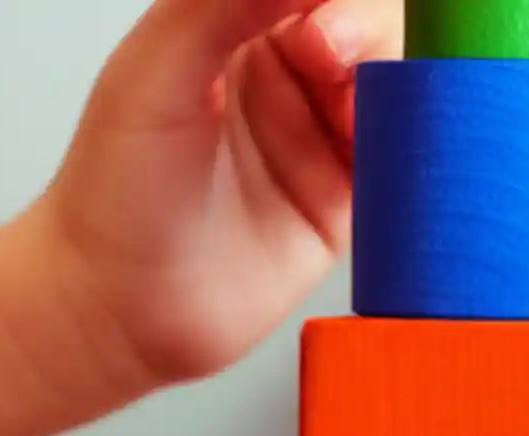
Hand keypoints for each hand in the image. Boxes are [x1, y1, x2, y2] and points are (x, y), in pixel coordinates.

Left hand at [37, 0, 400, 381]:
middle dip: (365, 34)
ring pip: (395, 90)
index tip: (322, 24)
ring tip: (350, 122)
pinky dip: (414, 152)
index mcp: (234, 29)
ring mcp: (319, 140)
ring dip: (393, 91)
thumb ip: (221, 2)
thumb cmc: (113, 193)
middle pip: (367, 29)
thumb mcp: (155, 72)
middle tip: (331, 60)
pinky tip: (390, 157)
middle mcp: (286, 79)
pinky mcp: (346, 203)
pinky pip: (403, 163)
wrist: (120, 311)